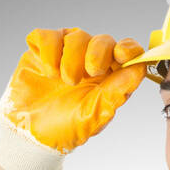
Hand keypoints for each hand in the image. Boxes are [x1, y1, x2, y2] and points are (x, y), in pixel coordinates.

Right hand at [0, 27, 145, 157]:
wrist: (31, 134)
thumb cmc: (65, 128)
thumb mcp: (94, 116)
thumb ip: (116, 92)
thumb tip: (139, 70)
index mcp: (110, 77)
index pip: (127, 51)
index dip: (128, 48)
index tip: (121, 54)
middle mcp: (90, 61)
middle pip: (103, 39)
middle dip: (97, 53)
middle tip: (89, 73)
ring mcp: (66, 52)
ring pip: (76, 35)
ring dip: (70, 60)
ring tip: (64, 81)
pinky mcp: (43, 49)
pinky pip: (48, 35)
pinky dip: (48, 53)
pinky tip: (48, 72)